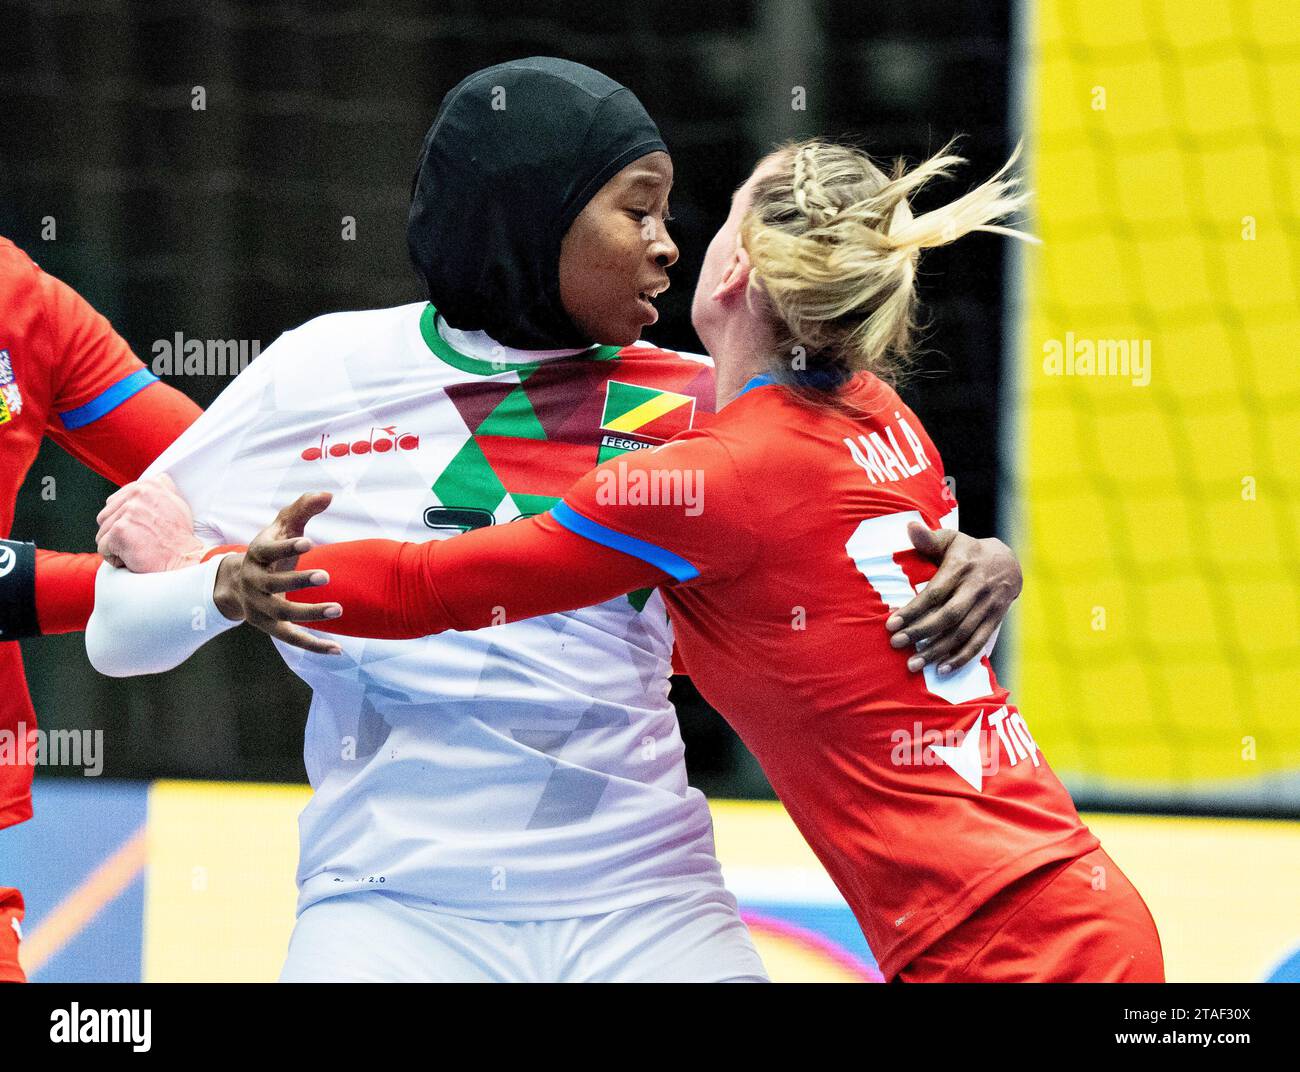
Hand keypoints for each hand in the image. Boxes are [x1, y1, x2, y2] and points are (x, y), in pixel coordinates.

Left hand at [96, 474, 204, 571]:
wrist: (184, 559)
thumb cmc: (179, 537)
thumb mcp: (175, 503)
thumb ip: (159, 489)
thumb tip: (152, 480)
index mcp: (148, 485)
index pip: (115, 501)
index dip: (125, 521)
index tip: (144, 529)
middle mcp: (138, 492)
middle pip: (105, 516)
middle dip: (118, 533)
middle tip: (142, 541)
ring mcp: (128, 510)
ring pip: (102, 532)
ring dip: (116, 546)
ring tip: (139, 548)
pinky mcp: (120, 529)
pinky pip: (103, 548)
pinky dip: (115, 558)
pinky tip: (134, 557)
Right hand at [213, 492, 344, 655]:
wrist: (238, 584)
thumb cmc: (269, 550)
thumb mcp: (282, 526)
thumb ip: (303, 507)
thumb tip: (329, 494)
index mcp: (255, 555)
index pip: (266, 551)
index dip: (285, 547)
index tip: (308, 541)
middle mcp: (254, 583)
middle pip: (273, 584)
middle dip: (298, 580)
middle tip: (325, 575)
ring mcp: (261, 607)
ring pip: (283, 613)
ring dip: (310, 614)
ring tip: (338, 609)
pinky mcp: (271, 626)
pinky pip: (292, 638)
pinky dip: (314, 645)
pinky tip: (337, 650)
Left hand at [886, 522, 1021, 673]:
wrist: (1009, 562)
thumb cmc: (968, 551)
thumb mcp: (951, 540)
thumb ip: (929, 538)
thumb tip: (909, 527)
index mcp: (961, 567)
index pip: (935, 592)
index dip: (913, 610)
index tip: (891, 624)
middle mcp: (976, 587)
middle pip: (948, 616)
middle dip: (920, 632)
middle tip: (896, 644)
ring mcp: (988, 605)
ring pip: (962, 633)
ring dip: (937, 651)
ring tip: (913, 664)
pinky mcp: (995, 619)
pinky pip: (979, 642)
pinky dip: (961, 658)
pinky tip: (941, 669)